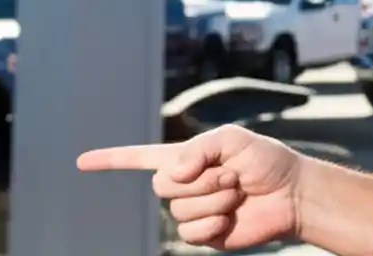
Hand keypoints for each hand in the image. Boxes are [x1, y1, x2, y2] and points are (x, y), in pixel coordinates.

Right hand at [77, 124, 302, 249]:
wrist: (291, 193)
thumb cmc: (266, 161)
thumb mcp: (233, 139)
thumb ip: (198, 148)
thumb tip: (172, 175)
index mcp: (187, 159)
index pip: (140, 158)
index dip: (111, 160)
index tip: (81, 161)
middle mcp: (184, 185)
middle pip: (161, 186)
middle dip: (201, 179)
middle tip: (231, 174)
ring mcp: (193, 210)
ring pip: (178, 209)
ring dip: (213, 198)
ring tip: (237, 191)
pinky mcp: (204, 234)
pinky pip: (190, 232)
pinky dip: (213, 221)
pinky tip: (231, 215)